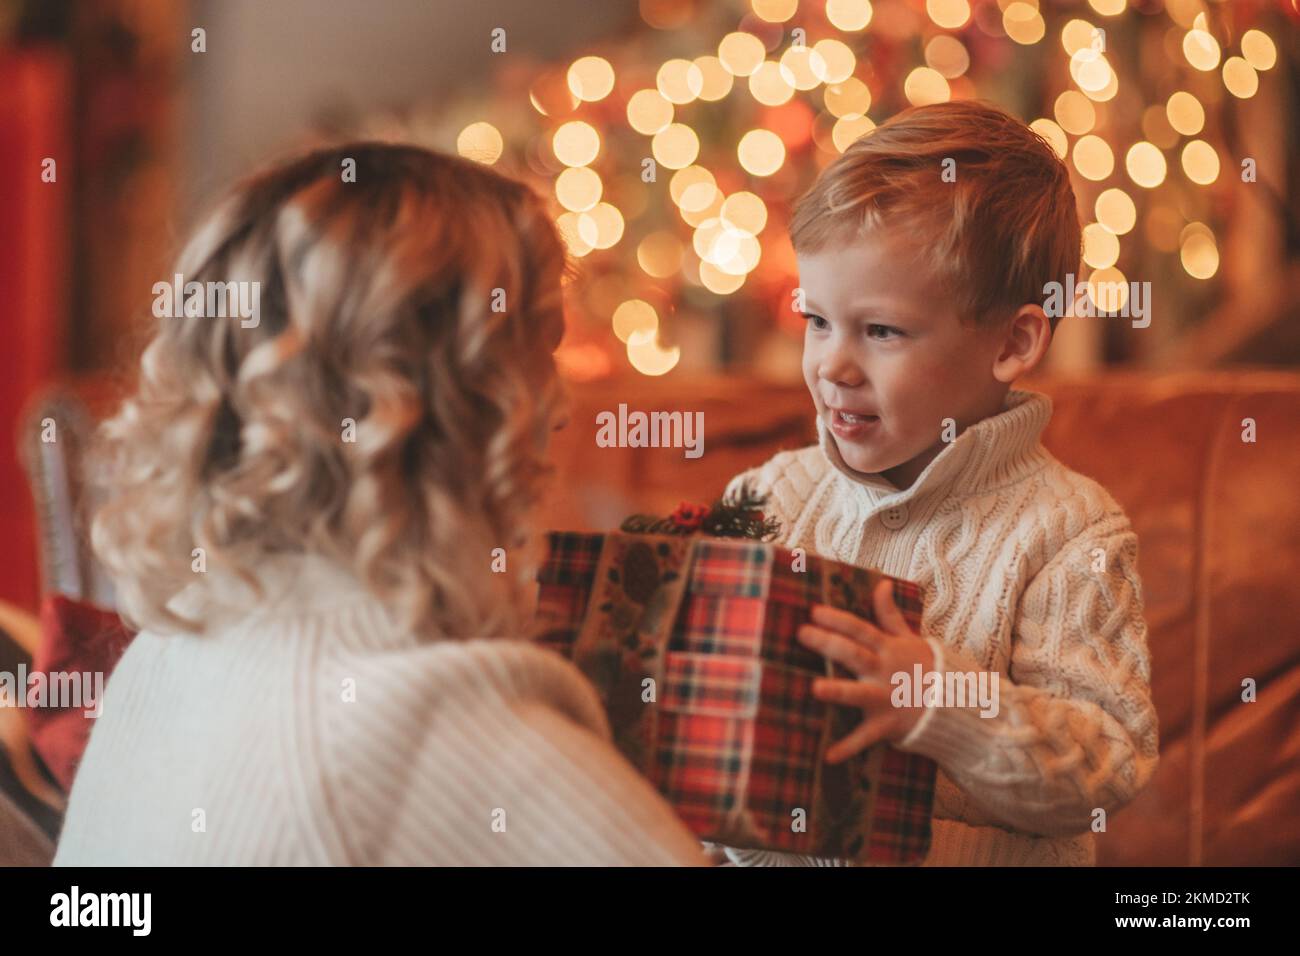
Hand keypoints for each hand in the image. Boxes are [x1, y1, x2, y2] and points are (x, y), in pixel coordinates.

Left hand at [797, 578, 935, 762]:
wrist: (959, 705)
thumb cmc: (928, 669)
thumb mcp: (910, 638)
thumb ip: (890, 614)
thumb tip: (880, 583)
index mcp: (888, 649)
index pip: (860, 629)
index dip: (838, 619)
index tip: (814, 611)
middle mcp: (884, 671)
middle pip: (853, 653)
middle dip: (828, 643)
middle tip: (802, 634)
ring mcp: (886, 698)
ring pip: (858, 693)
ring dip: (838, 692)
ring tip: (815, 688)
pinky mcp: (887, 724)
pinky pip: (865, 738)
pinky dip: (848, 748)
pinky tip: (828, 757)